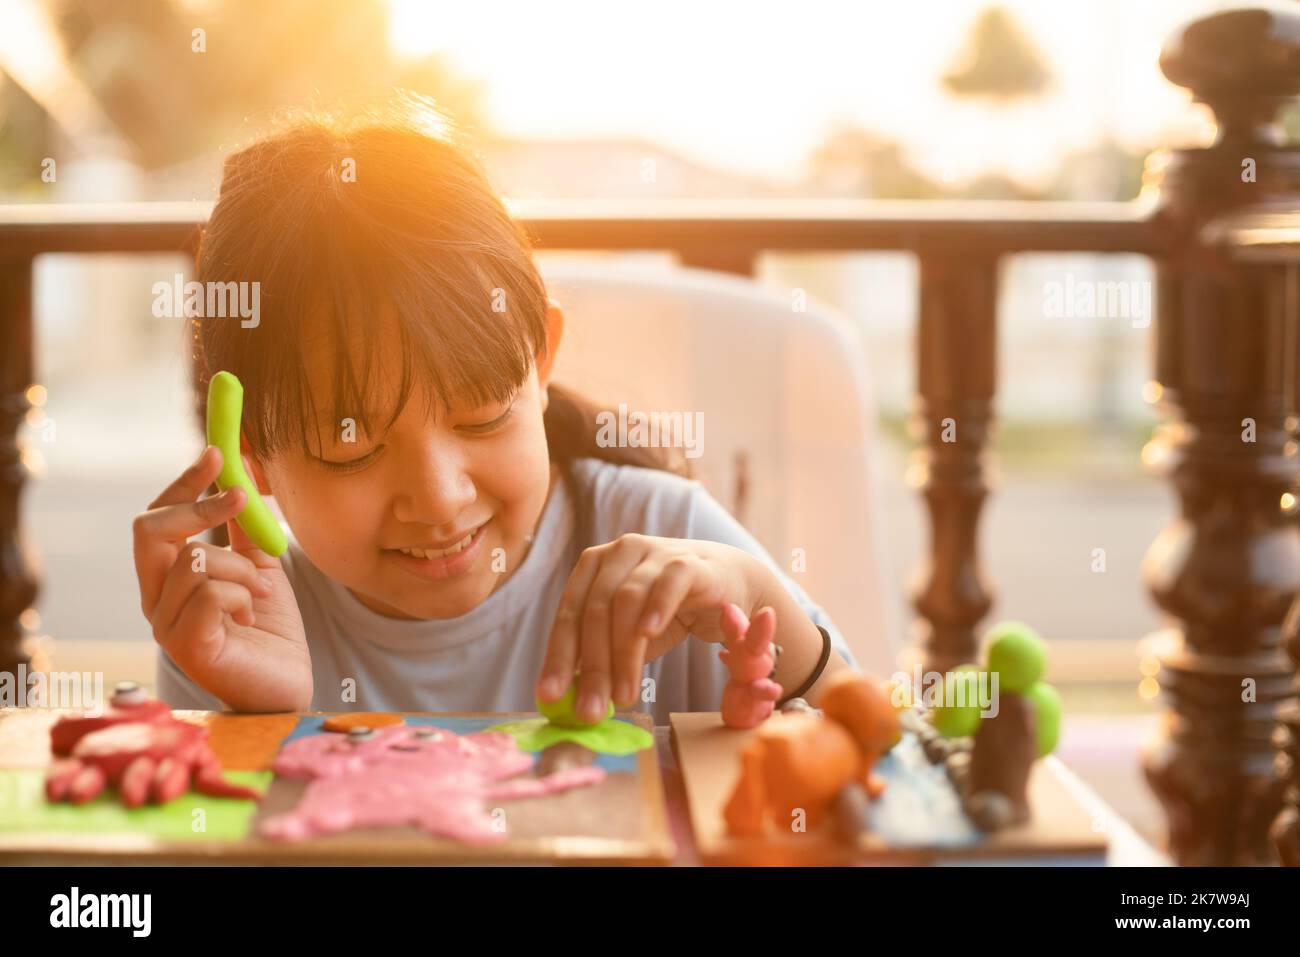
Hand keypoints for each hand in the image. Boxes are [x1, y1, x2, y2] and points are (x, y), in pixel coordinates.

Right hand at [133, 445, 311, 710]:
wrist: (289, 683)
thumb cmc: (269, 628)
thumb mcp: (260, 565)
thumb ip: (245, 526)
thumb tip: (245, 468)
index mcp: (168, 579)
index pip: (157, 519)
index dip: (183, 483)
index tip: (218, 453)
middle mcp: (156, 600)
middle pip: (150, 531)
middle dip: (199, 507)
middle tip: (242, 499)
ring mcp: (165, 626)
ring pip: (192, 561)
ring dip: (241, 568)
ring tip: (262, 592)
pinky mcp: (186, 648)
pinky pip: (208, 594)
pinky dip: (240, 595)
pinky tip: (250, 616)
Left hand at [536, 533, 763, 721]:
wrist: (730, 584)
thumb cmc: (671, 610)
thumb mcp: (629, 636)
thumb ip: (600, 657)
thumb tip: (564, 699)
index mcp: (595, 566)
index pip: (569, 613)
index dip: (557, 656)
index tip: (549, 697)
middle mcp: (620, 553)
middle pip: (595, 610)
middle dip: (591, 666)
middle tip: (590, 711)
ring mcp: (655, 552)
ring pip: (628, 601)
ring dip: (622, 654)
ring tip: (624, 696)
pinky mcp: (691, 562)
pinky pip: (669, 582)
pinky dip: (657, 607)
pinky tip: (649, 634)